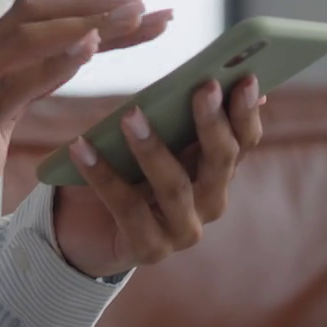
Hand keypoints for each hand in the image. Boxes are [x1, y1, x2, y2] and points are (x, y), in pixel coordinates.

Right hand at [0, 0, 172, 253]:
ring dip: (84, 26)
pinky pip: (13, 88)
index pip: (34, 17)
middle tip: (144, 2)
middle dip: (91, 6)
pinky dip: (54, 63)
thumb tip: (74, 53)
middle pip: (32, 16)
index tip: (134, 2)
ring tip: (132, 19)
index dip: (84, 4)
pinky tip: (91, 50)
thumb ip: (26, 84)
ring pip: (25, 40)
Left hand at [52, 74, 265, 278]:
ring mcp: (182, 230)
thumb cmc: (125, 168)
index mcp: (217, 170)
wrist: (85, 227)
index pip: (244, 141)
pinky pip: (126, 208)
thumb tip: (212, 77)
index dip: (247, 111)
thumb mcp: (153, 136)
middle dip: (213, 123)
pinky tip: (80, 147)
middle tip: (204, 88)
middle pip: (221, 162)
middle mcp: (210, 201)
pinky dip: (102, 175)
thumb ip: (178, 113)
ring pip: (175, 186)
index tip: (246, 78)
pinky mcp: (148, 249)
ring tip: (130, 115)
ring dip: (152, 148)